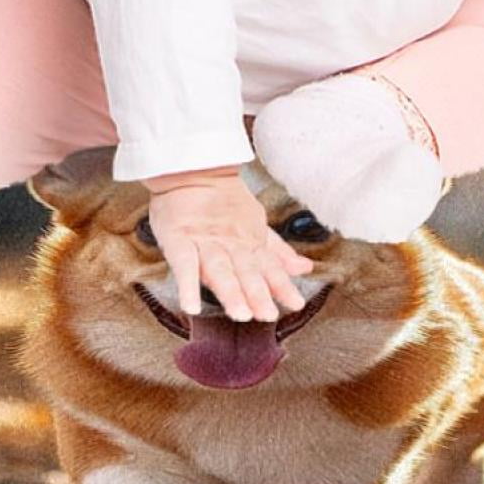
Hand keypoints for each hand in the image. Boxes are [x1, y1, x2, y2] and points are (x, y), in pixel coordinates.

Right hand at [143, 170, 314, 321]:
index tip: (295, 304)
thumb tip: (305, 268)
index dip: (281, 285)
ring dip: (230, 292)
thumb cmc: (223, 202)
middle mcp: (229, 245)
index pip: (268, 267)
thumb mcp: (255, 226)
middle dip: (257, 293)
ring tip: (240, 314)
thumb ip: (278, 252)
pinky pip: (183, 263)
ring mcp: (203, 242)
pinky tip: (191, 306)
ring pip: (219, 269)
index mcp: (248, 242)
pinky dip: (187, 285)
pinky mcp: (177, 239)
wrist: (192, 168)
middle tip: (267, 314)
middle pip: (245, 271)